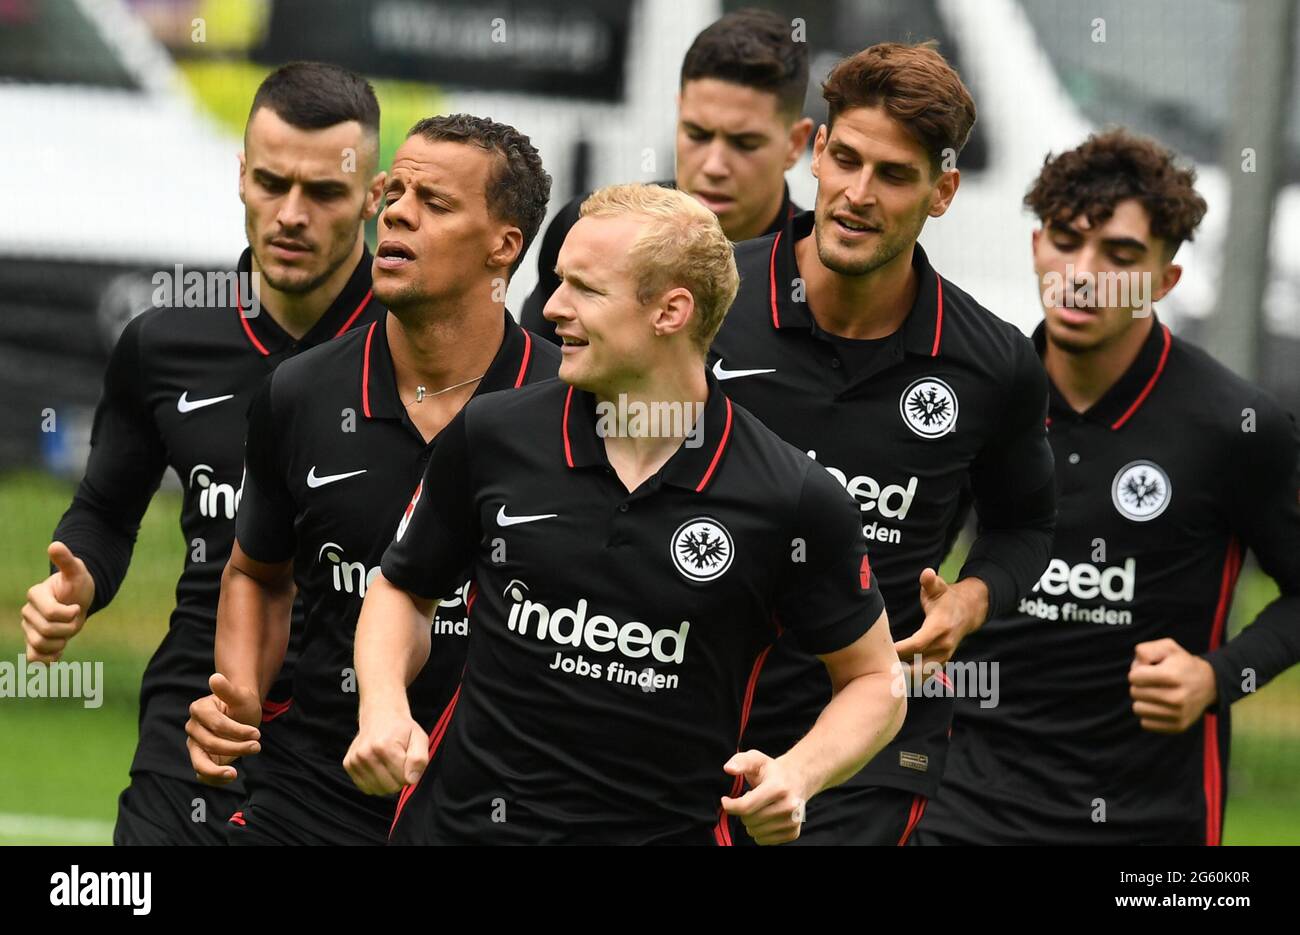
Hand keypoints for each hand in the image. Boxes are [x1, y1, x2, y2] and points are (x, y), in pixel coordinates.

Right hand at [21, 542, 94, 662]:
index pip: (51, 613)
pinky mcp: (33, 642)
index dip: (70, 614)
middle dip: (68, 629)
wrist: (77, 601)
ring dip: (60, 643)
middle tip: (76, 620)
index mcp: (36, 594)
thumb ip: (67, 560)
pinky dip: (46, 660)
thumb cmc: (77, 584)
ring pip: (39, 646)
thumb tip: (55, 545)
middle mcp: (28, 612)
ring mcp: (29, 628)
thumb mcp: (77, 572)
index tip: (77, 608)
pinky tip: (58, 653)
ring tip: (68, 633)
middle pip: (47, 631)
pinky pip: (33, 658)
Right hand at [185, 673, 262, 784]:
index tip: (258, 734)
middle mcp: (193, 728)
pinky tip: (230, 776)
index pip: (217, 724)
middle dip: (236, 747)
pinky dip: (214, 779)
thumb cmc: (242, 704)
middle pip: (211, 743)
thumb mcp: (241, 696)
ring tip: (236, 773)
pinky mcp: (200, 759)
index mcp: (199, 709)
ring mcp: (194, 745)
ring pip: (202, 762)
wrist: (243, 716)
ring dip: (221, 769)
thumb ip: (228, 689)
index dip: (237, 731)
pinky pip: (202, 774)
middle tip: (257, 747)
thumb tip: (215, 677)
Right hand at [344, 710, 428, 795]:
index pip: (403, 780)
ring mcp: (355, 759)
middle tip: (399, 763)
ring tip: (389, 764)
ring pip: (377, 790)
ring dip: (387, 782)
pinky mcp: (348, 764)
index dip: (410, 773)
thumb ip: (419, 759)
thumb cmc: (402, 729)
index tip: (408, 760)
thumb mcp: (419, 738)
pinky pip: (366, 788)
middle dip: (399, 779)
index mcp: (385, 747)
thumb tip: (411, 780)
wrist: (380, 715)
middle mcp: (366, 754)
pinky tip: (378, 766)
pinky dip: (375, 782)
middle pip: (390, 787)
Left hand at [720, 750, 810, 844]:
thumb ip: (740, 761)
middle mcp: (789, 806)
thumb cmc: (771, 770)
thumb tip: (728, 769)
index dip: (730, 806)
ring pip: (755, 833)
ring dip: (751, 823)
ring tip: (759, 809)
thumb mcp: (756, 759)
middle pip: (749, 821)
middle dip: (743, 812)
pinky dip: (760, 832)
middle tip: (749, 801)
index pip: (746, 807)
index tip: (725, 800)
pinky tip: (766, 818)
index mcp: (778, 787)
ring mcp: (793, 821)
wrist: (798, 780)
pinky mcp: (793, 832)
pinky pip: (764, 841)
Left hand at [893, 569, 987, 674]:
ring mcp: (944, 656)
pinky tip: (896, 680)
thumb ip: (931, 582)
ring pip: (922, 674)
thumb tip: (927, 573)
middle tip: (878, 668)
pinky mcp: (942, 662)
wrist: (968, 611)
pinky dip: (912, 679)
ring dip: (905, 677)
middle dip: (900, 668)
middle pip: (918, 664)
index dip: (900, 649)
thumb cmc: (946, 598)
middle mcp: (943, 646)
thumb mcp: (939, 587)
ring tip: (885, 676)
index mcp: (939, 628)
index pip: (918, 644)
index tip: (884, 649)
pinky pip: (926, 676)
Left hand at [1129, 638, 1217, 733]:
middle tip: (1153, 682)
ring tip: (1155, 693)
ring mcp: (1178, 715)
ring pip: (1138, 709)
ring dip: (1143, 701)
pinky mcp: (1178, 727)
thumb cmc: (1181, 664)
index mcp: (1172, 676)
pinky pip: (1146, 723)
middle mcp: (1176, 698)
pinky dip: (1149, 714)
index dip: (1137, 671)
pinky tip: (1160, 706)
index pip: (1134, 677)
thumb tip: (1135, 669)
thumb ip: (1145, 650)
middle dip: (1139, 685)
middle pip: (1134, 693)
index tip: (1148, 670)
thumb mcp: (1167, 647)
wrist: (1209, 684)